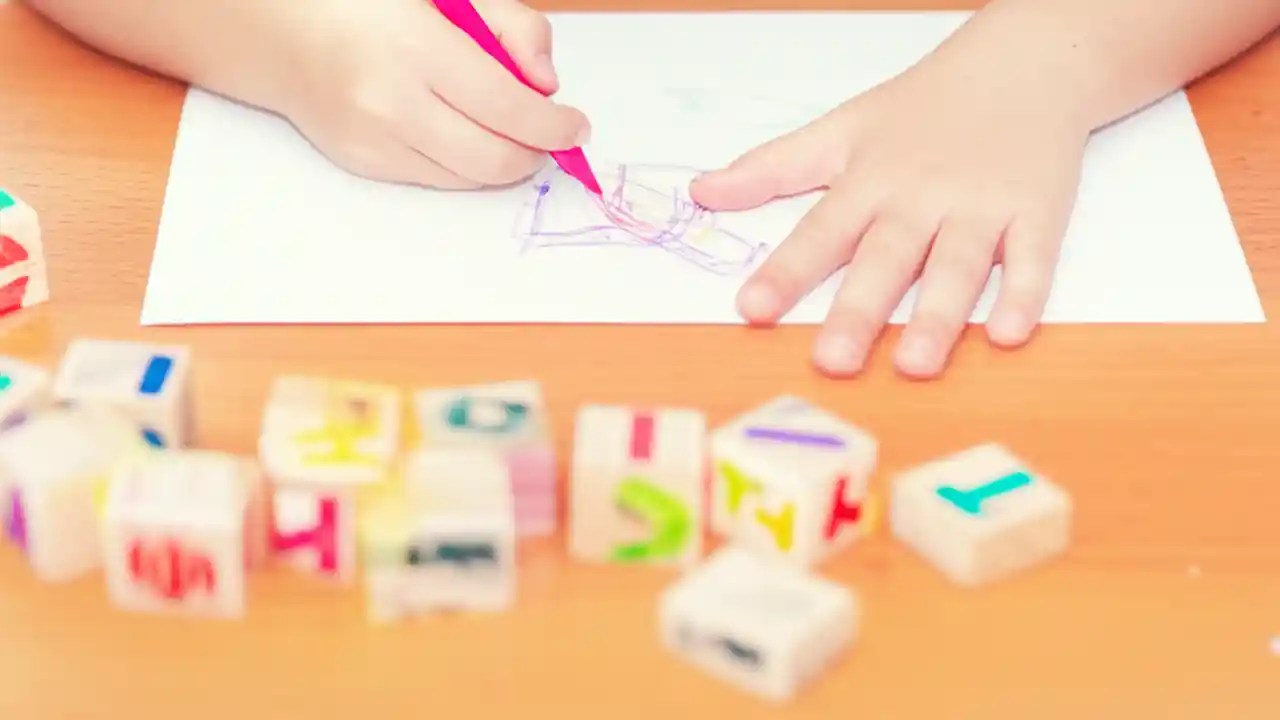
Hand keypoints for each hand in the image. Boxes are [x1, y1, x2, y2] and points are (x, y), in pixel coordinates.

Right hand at [281, 0, 588, 187]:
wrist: (281, 26)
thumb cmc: (371, 0)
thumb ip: (512, 24)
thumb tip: (546, 85)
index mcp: (416, 46)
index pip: (509, 109)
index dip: (555, 127)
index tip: (576, 127)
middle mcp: (391, 101)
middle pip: (494, 158)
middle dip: (535, 153)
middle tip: (549, 136)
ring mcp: (372, 139)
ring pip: (468, 177)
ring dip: (503, 162)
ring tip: (507, 130)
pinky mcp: (361, 161)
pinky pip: (435, 178)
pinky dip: (463, 163)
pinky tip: (459, 129)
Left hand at [690, 58, 1090, 378]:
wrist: (1025, 62)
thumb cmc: (924, 107)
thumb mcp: (841, 128)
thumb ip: (771, 168)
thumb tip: (700, 192)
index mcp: (869, 181)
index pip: (819, 232)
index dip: (785, 272)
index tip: (752, 310)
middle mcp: (921, 197)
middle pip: (886, 259)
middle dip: (858, 311)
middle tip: (832, 362)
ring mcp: (981, 206)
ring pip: (958, 266)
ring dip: (938, 316)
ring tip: (914, 364)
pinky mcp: (1037, 211)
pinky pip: (1034, 258)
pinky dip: (1026, 295)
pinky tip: (1010, 335)